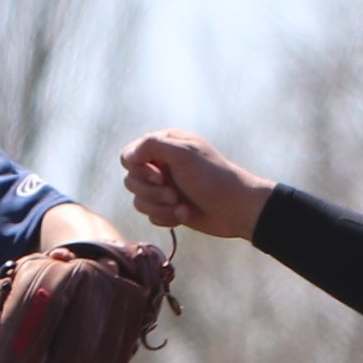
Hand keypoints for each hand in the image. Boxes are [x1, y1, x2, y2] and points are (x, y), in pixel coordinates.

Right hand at [118, 129, 273, 239]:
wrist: (235, 208)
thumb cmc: (212, 177)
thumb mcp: (183, 154)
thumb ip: (152, 146)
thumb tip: (127, 156)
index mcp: (165, 145)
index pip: (130, 156)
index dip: (139, 169)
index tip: (159, 175)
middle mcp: (161, 164)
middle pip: (131, 180)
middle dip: (152, 192)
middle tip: (174, 194)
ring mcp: (164, 187)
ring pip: (139, 200)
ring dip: (159, 207)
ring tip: (181, 206)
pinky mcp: (167, 208)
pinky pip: (150, 216)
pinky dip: (166, 218)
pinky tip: (184, 215)